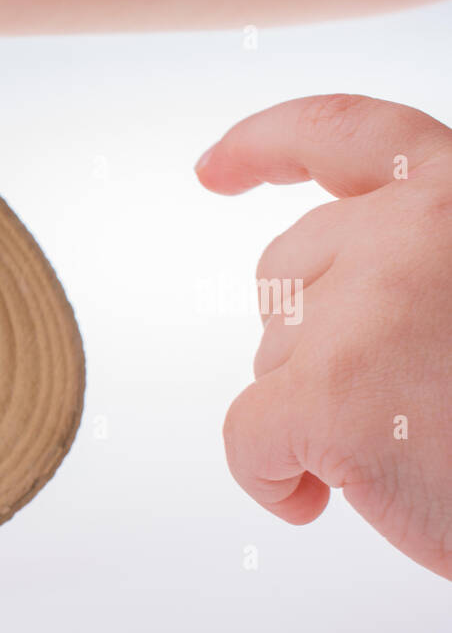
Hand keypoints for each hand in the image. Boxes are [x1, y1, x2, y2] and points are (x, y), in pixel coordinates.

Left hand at [197, 94, 451, 579]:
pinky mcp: (331, 393)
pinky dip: (269, 479)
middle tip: (387, 396)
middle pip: (285, 272)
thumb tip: (318, 297)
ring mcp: (371, 305)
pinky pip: (246, 438)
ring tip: (405, 444)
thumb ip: (417, 266)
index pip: (348, 135)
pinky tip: (325, 497)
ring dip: (310, 410)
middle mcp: (419, 227)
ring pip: (269, 356)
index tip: (213, 168)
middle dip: (307, 340)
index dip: (267, 144)